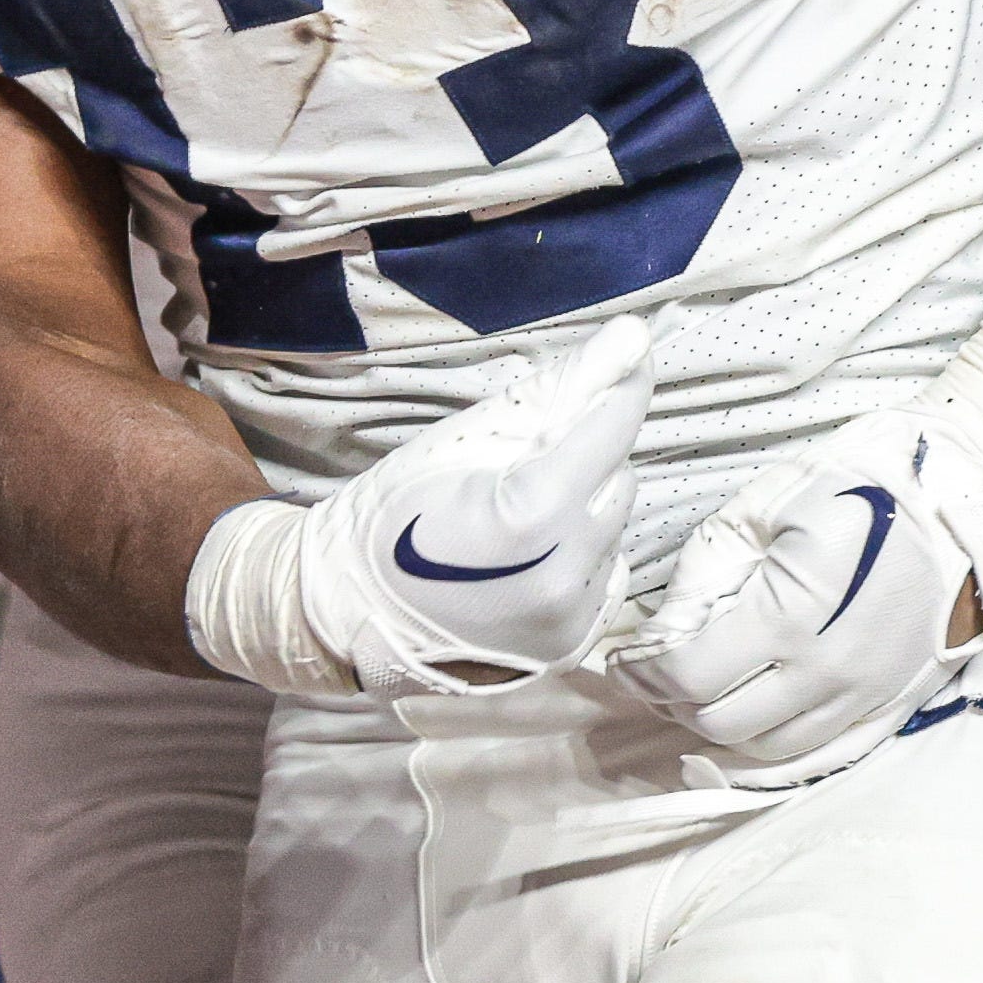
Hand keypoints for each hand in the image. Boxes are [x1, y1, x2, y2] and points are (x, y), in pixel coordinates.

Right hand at [199, 315, 653, 697]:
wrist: (348, 610)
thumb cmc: (396, 511)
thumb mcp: (467, 436)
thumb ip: (560, 387)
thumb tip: (634, 336)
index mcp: (536, 515)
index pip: (613, 428)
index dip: (621, 387)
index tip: (628, 353)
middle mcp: (565, 575)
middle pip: (616, 478)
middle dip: (585, 456)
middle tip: (526, 459)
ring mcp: (570, 619)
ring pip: (613, 527)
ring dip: (583, 507)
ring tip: (520, 513)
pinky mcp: (571, 645)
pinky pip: (605, 574)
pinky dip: (580, 556)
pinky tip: (532, 555)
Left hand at [609, 407, 982, 785]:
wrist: (973, 485)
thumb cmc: (870, 476)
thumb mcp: (771, 502)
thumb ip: (710, 570)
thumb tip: (670, 628)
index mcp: (792, 615)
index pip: (689, 678)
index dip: (641, 674)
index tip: (622, 658)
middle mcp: (829, 672)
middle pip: (720, 725)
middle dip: (671, 704)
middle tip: (655, 675)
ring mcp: (867, 695)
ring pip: (768, 753)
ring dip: (720, 733)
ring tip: (700, 698)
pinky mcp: (895, 703)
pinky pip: (823, 757)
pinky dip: (775, 756)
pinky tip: (752, 734)